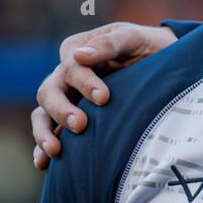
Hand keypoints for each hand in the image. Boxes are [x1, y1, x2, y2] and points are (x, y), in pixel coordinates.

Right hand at [31, 22, 177, 169]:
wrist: (160, 63)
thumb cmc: (146, 46)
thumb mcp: (133, 38)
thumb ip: (110, 43)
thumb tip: (81, 56)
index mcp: (76, 50)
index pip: (72, 68)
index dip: (85, 83)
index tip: (104, 98)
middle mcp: (65, 75)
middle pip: (49, 92)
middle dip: (61, 110)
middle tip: (80, 125)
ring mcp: (65, 98)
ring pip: (41, 115)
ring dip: (44, 133)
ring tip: (55, 151)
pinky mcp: (68, 119)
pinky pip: (49, 133)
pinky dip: (42, 149)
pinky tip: (45, 163)